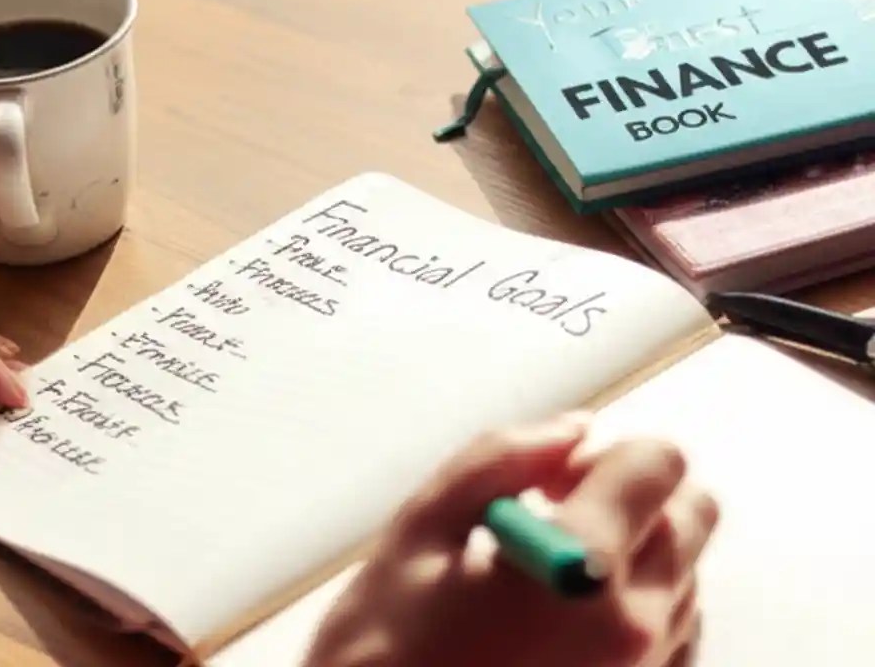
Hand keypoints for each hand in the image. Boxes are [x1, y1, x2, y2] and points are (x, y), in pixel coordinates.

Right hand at [304, 414, 717, 666]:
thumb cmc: (381, 662)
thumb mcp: (415, 536)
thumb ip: (496, 463)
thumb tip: (570, 430)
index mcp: (580, 574)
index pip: (656, 464)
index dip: (602, 455)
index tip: (549, 481)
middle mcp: (633, 630)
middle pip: (692, 515)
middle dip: (629, 498)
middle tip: (548, 522)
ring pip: (685, 575)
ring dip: (631, 556)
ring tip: (543, 584)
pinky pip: (676, 639)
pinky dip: (634, 612)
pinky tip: (562, 625)